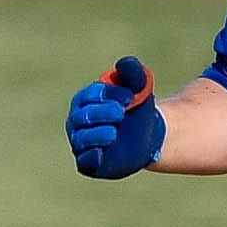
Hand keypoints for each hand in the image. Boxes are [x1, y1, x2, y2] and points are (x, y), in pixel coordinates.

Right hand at [66, 57, 165, 178]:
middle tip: (121, 113)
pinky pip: (84, 161)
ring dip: (96, 135)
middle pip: (83, 117)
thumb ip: (132, 72)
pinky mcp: (90, 163)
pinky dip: (90, 157)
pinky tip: (101, 152)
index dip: (108, 95)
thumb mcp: (139, 86)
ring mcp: (82, 142)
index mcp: (85, 100)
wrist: (148, 136)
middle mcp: (78, 121)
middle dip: (102, 114)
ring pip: (82, 139)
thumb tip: (124, 64)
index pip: (90, 96)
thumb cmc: (136, 107)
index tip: (129, 97)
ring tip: (113, 133)